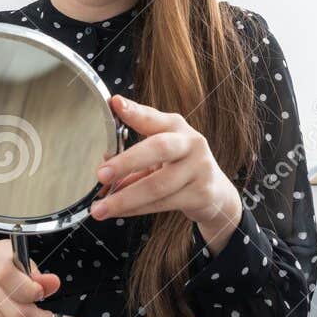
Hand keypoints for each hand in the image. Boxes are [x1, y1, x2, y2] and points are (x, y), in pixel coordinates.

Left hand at [89, 95, 241, 246]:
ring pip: (157, 185)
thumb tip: (101, 174)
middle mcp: (191, 143)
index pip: (153, 117)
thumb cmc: (179, 167)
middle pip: (159, 148)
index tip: (115, 104)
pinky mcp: (201, 194)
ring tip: (100, 208)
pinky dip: (136, 209)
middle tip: (101, 174)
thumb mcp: (159, 156)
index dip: (135, 112)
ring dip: (125, 198)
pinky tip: (118, 212)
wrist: (216, 192)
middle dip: (127, 161)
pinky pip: (162, 204)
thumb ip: (132, 160)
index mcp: (176, 127)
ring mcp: (199, 168)